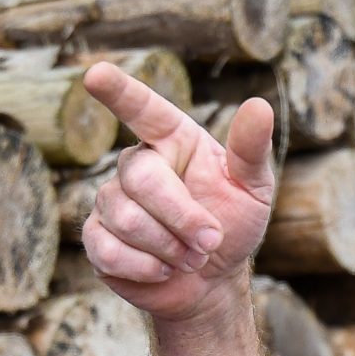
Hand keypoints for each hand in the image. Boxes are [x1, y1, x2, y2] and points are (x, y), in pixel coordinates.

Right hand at [78, 62, 276, 321]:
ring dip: (170, 249)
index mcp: (171, 139)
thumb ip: (251, 150)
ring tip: (191, 258)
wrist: (213, 280)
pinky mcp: (95, 238)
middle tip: (209, 243)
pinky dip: (146, 269)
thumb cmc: (233, 224)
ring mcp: (111, 200)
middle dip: (182, 218)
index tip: (95, 75)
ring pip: (127, 220)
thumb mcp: (253, 188)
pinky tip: (163, 271)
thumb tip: (259, 106)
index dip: (119, 91)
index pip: (142, 108)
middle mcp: (135, 163)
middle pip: (142, 180)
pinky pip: (109, 251)